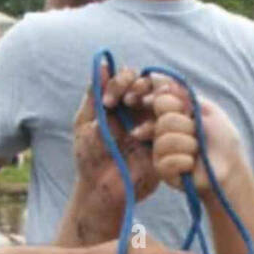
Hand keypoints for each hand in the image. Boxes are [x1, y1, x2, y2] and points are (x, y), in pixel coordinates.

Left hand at [71, 62, 161, 211]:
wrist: (100, 189)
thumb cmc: (90, 158)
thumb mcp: (85, 124)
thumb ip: (94, 96)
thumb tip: (102, 64)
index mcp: (122, 102)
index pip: (130, 77)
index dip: (122, 81)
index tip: (108, 101)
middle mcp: (141, 110)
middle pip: (151, 84)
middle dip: (139, 87)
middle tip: (127, 101)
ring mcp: (154, 126)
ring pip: (164, 101)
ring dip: (150, 105)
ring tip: (131, 123)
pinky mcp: (163, 145)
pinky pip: (168, 127)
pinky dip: (154, 127)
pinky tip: (137, 137)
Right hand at [151, 84, 245, 196]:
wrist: (230, 166)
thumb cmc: (222, 138)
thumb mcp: (207, 110)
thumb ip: (185, 96)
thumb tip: (162, 79)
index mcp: (171, 114)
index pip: (160, 100)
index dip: (172, 104)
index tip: (188, 111)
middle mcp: (162, 130)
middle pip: (164, 120)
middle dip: (187, 127)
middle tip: (198, 136)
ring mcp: (160, 150)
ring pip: (165, 140)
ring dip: (188, 145)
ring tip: (197, 151)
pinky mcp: (162, 170)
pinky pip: (166, 161)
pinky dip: (185, 161)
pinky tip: (191, 164)